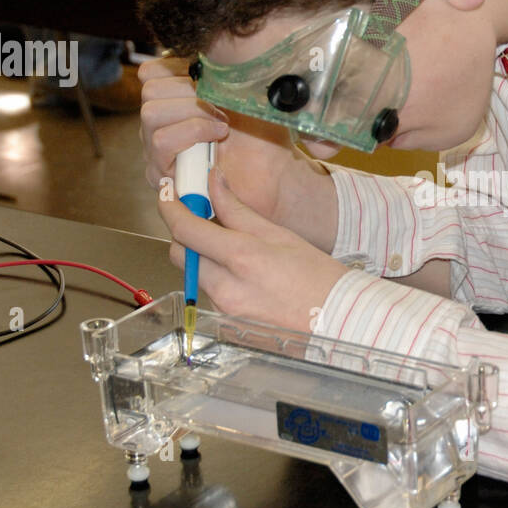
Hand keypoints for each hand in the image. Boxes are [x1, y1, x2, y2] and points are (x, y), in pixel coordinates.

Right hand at [140, 56, 291, 222]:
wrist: (276, 173)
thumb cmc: (261, 134)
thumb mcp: (241, 91)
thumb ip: (215, 70)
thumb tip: (201, 46)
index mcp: (172, 100)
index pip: (151, 72)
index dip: (180, 67)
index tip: (211, 77)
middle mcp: (159, 124)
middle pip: (150, 90)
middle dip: (189, 92)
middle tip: (220, 107)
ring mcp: (156, 150)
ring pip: (151, 114)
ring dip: (193, 113)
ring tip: (221, 125)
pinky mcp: (161, 176)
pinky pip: (161, 142)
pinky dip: (192, 133)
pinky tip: (217, 138)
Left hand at [160, 166, 345, 331]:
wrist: (340, 320)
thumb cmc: (319, 278)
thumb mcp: (279, 235)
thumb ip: (239, 210)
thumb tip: (215, 184)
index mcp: (242, 258)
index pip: (186, 229)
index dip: (170, 208)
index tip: (167, 195)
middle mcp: (227, 287)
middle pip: (181, 255)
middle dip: (187, 235)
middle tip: (205, 222)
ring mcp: (225, 309)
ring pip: (197, 275)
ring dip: (207, 259)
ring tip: (241, 254)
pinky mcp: (227, 324)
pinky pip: (211, 293)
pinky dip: (221, 279)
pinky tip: (248, 278)